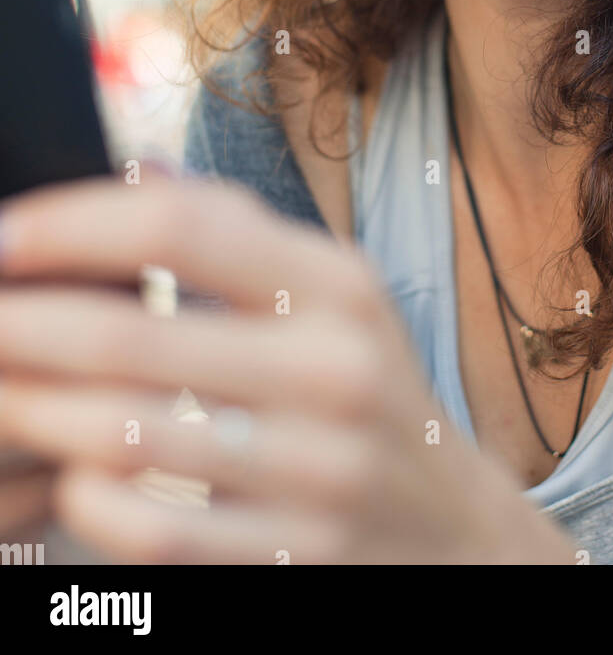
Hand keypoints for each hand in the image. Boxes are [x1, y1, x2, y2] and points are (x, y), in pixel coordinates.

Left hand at [0, 174, 574, 563]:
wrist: (455, 534)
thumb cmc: (365, 391)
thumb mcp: (333, 295)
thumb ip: (236, 232)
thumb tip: (133, 167)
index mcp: (337, 283)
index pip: (178, 226)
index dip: (68, 226)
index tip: (0, 237)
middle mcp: (335, 368)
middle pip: (130, 335)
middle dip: (19, 326)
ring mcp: (319, 470)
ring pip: (124, 436)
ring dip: (33, 410)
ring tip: (2, 389)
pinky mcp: (297, 557)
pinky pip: (151, 531)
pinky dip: (86, 500)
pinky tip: (70, 476)